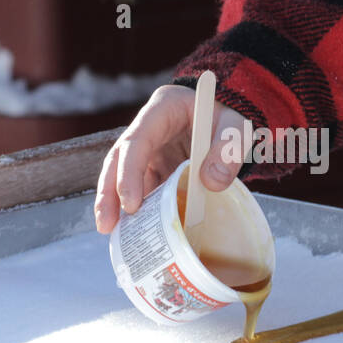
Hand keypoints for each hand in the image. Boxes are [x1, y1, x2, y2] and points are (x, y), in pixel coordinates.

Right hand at [94, 85, 246, 233]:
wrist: (230, 124)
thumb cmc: (229, 119)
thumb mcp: (236, 128)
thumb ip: (227, 149)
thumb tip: (211, 182)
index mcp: (162, 109)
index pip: (136, 140)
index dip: (128, 172)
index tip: (131, 204)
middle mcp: (147, 129)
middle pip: (118, 160)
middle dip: (109, 193)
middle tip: (106, 225)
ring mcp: (148, 150)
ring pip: (122, 177)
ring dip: (116, 205)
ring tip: (114, 234)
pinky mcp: (154, 168)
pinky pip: (142, 189)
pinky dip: (138, 210)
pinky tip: (135, 231)